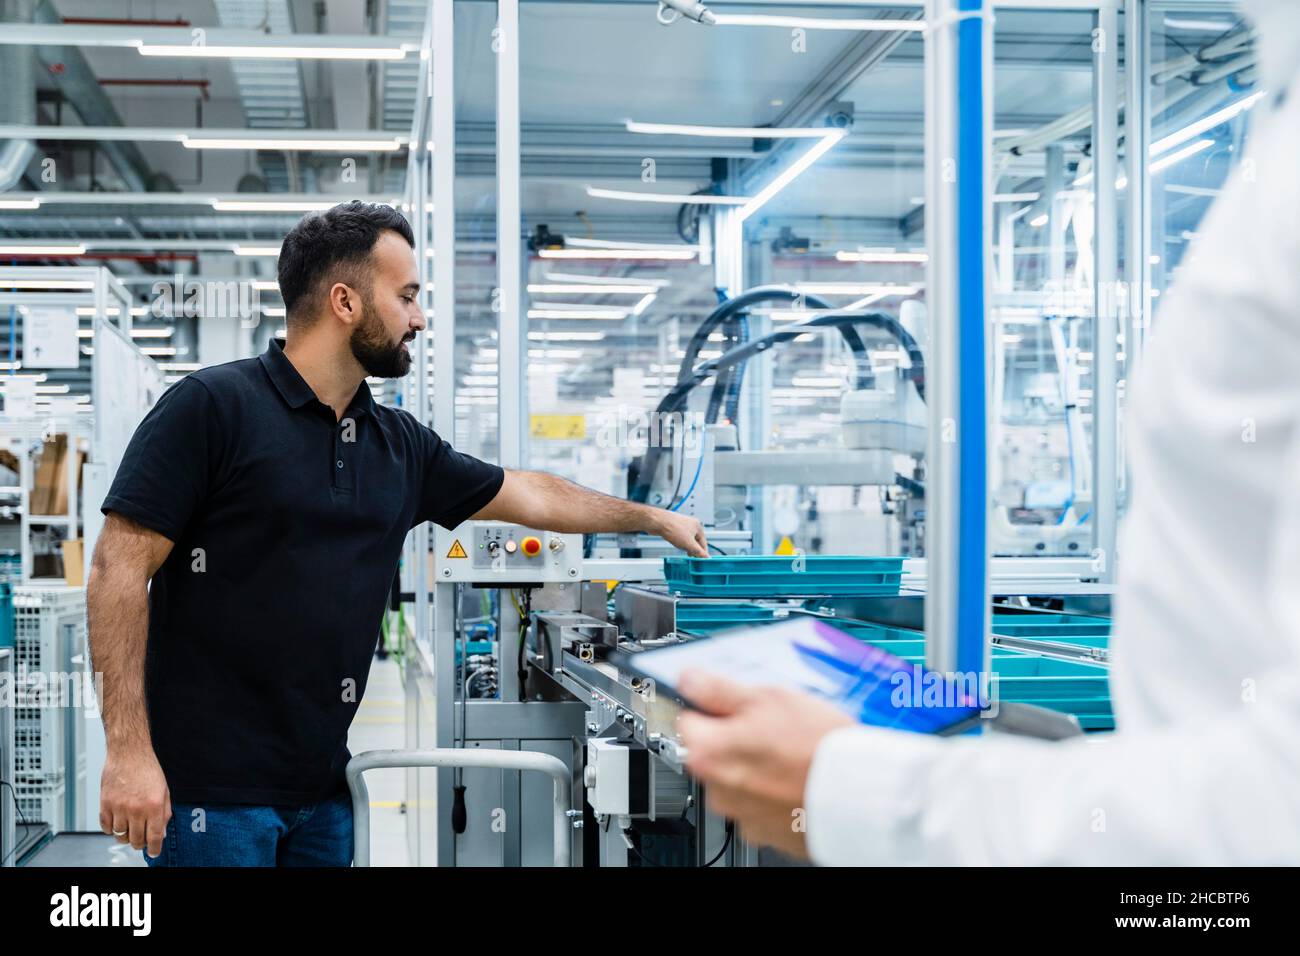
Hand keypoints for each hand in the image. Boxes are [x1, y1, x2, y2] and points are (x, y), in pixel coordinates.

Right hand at [100, 746, 171, 856]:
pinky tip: (117, 823)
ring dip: (126, 836)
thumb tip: (162, 832)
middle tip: (141, 841)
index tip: (154, 853)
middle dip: (140, 844)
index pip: (154, 837)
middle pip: (136, 840)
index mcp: (154, 805)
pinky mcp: (105, 804)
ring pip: (120, 836)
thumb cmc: (147, 768)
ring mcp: (119, 808)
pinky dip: (111, 830)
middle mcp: (136, 809)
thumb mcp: (164, 790)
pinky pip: (106, 827)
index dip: (154, 849)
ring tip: (130, 828)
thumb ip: (165, 812)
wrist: (129, 753)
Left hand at [653, 510, 708, 556]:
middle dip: (693, 549)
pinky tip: (676, 544)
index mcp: (698, 526)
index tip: (701, 560)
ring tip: (682, 550)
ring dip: (686, 546)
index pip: (704, 543)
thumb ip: (698, 552)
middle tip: (691, 557)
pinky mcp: (675, 526)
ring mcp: (682, 525)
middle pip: (696, 541)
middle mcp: (691, 524)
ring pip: (687, 539)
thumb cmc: (672, 529)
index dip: (702, 553)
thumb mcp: (689, 544)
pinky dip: (680, 542)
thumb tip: (706, 557)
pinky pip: (680, 537)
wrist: (657, 522)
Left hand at [676, 671, 852, 858]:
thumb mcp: (767, 699)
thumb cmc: (815, 747)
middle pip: (712, 752)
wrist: (858, 794)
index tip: (729, 703)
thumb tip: (689, 679)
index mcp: (708, 753)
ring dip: (754, 767)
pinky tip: (795, 778)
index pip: (687, 719)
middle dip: (734, 738)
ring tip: (790, 753)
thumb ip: (718, 690)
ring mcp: (741, 815)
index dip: (710, 706)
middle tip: (770, 726)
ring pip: (737, 779)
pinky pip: (759, 803)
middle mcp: (717, 790)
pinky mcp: (766, 832)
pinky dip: (772, 792)